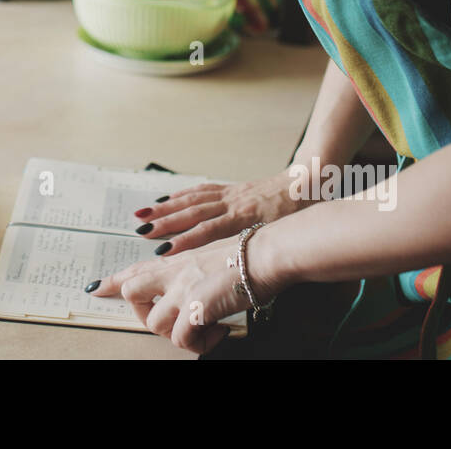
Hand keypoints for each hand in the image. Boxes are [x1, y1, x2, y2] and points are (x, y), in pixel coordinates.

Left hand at [90, 230, 288, 353]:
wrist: (265, 254)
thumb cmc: (247, 257)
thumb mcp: (211, 259)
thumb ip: (193, 273)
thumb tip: (192, 296)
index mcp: (178, 261)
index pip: (137, 269)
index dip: (114, 281)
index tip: (95, 288)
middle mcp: (174, 273)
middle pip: (131, 290)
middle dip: (142, 312)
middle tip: (169, 322)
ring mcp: (183, 290)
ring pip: (154, 323)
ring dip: (176, 333)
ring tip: (202, 330)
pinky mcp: (195, 308)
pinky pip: (181, 340)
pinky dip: (199, 344)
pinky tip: (216, 334)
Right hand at [133, 166, 313, 255]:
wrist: (310, 183)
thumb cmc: (300, 213)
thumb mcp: (285, 234)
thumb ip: (262, 247)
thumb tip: (242, 268)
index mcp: (245, 219)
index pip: (209, 231)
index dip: (186, 241)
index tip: (164, 251)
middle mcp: (233, 205)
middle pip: (193, 213)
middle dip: (165, 222)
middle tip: (141, 230)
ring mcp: (230, 194)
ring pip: (192, 200)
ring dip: (165, 207)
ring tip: (142, 214)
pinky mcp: (232, 188)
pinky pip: (202, 190)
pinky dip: (181, 195)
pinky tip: (166, 199)